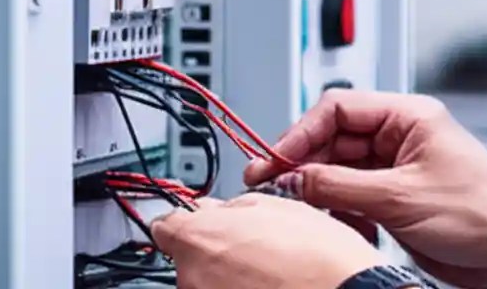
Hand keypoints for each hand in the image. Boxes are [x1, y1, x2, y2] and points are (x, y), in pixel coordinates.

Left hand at [152, 194, 384, 288]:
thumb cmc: (321, 259)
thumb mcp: (282, 207)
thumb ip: (237, 206)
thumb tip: (220, 208)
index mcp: (199, 237)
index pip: (166, 224)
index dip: (189, 221)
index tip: (205, 223)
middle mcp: (190, 276)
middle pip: (189, 255)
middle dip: (215, 249)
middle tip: (253, 248)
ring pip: (206, 281)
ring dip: (228, 275)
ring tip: (268, 273)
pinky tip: (268, 288)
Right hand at [243, 91, 486, 287]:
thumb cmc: (485, 214)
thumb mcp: (399, 198)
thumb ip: (338, 187)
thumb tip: (292, 178)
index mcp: (408, 116)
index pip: (337, 108)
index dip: (299, 133)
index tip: (273, 161)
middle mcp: (401, 137)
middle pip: (333, 138)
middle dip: (303, 163)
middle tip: (272, 187)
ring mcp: (398, 169)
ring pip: (338, 171)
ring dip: (319, 191)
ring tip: (302, 210)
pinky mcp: (397, 200)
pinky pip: (351, 198)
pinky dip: (338, 212)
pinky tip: (336, 226)